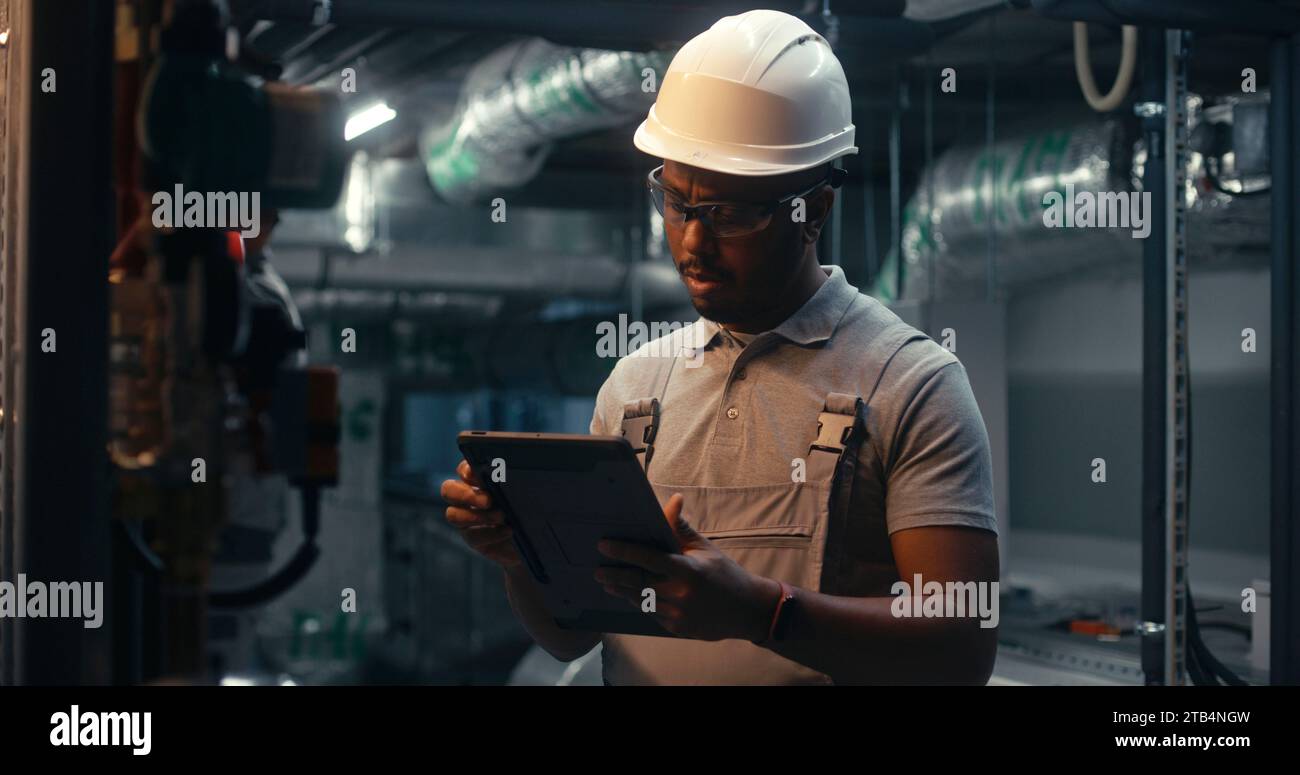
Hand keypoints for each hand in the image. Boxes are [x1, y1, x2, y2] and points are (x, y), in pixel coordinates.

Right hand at [440, 459, 524, 571]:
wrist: (541, 535)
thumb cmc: (535, 504)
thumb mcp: (529, 487)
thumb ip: (517, 477)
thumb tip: (512, 466)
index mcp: (480, 479)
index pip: (464, 469)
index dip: (466, 470)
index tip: (477, 474)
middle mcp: (468, 497)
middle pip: (448, 490)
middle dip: (465, 494)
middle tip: (488, 500)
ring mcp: (468, 519)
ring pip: (453, 515)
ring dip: (477, 516)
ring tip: (502, 516)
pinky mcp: (475, 539)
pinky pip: (472, 536)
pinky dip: (490, 534)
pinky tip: (508, 531)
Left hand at [594, 493, 780, 640]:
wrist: (746, 611)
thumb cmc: (725, 574)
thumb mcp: (705, 549)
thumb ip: (681, 528)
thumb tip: (671, 501)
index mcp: (688, 571)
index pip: (648, 558)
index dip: (624, 551)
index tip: (604, 545)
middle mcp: (680, 594)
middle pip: (637, 583)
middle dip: (614, 575)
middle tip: (597, 570)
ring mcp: (678, 614)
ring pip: (641, 601)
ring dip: (622, 591)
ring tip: (607, 582)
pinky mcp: (677, 628)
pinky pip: (652, 614)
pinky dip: (639, 603)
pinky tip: (629, 595)